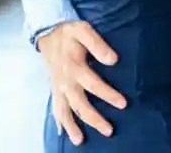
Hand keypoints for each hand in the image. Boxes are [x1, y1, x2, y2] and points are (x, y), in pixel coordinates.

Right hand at [38, 21, 126, 144]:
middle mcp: (65, 80)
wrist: (47, 31)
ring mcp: (58, 87)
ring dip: (72, 126)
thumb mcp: (84, 30)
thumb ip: (98, 44)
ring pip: (65, 111)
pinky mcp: (55, 89)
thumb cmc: (70, 31)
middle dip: (94, 119)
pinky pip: (55, 108)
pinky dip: (59, 122)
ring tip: (80, 141)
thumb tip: (113, 60)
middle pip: (79, 104)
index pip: (93, 84)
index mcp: (74, 66)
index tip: (123, 104)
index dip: (108, 94)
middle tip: (109, 131)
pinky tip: (64, 133)